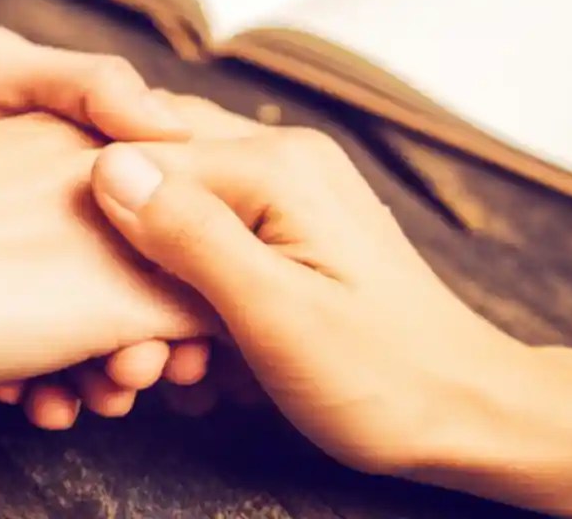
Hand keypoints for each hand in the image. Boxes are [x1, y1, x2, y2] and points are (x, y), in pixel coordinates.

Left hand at [0, 10, 199, 423]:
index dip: (189, 262)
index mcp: (80, 152)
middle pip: (126, 285)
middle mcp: (56, 206)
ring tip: (92, 396)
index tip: (203, 313)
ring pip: (73, 324)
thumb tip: (171, 121)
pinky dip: (24, 374)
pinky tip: (30, 399)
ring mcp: (12, 252)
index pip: (163, 212)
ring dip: (91, 366)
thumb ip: (82, 86)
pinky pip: (7, 343)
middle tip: (140, 372)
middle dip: (142, 335)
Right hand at [90, 126, 532, 475]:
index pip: (141, 158)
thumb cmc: (381, 376)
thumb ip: (191, 235)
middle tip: (144, 354)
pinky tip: (210, 358)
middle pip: (155, 180)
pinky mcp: (289, 225)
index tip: (108, 322)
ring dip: (162, 295)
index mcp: (278, 164)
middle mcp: (281, 157)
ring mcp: (288, 190)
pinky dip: (194, 300)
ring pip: (176, 217)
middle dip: (131, 265)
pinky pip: (208, 242)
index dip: (105, 232)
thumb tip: (108, 166)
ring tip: (185, 367)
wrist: (466, 413)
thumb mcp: (275, 314)